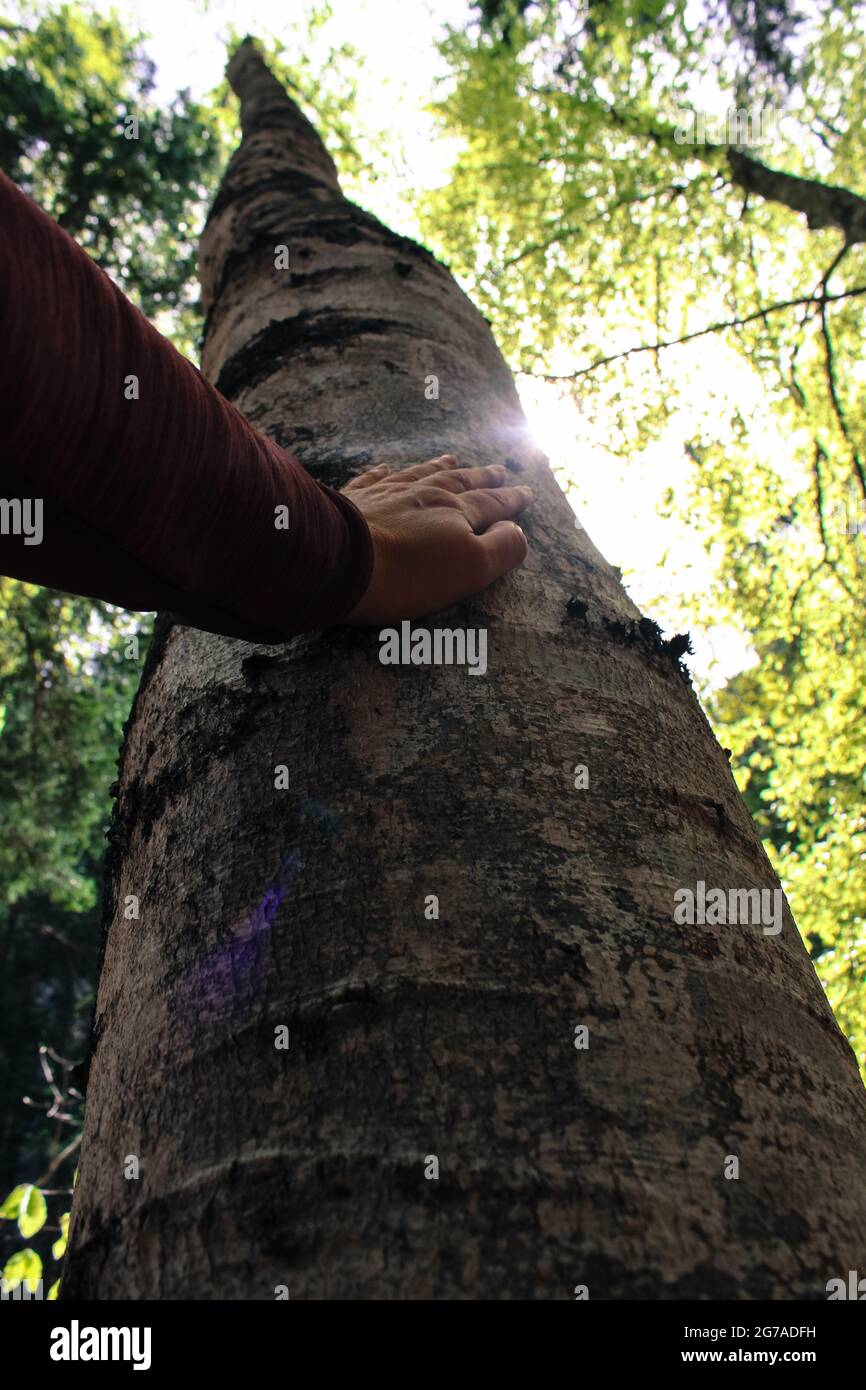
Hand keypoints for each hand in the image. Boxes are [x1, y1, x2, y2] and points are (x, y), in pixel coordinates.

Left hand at [340, 454, 530, 624]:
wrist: (339, 559)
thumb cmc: (408, 572)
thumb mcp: (469, 568)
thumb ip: (500, 548)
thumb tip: (518, 532)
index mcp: (455, 511)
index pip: (491, 504)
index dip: (511, 500)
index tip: (525, 492)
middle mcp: (423, 494)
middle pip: (458, 482)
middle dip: (481, 478)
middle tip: (498, 469)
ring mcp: (386, 493)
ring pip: (419, 474)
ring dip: (438, 467)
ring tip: (451, 458)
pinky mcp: (352, 500)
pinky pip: (373, 479)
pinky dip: (383, 472)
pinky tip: (385, 467)